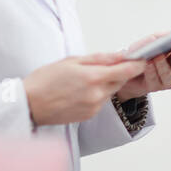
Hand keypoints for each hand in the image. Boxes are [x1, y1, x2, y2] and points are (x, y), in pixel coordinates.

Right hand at [23, 53, 147, 125]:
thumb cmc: (44, 80)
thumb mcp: (71, 61)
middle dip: (117, 72)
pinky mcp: (89, 116)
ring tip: (83, 80)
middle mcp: (97, 95)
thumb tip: (120, 55)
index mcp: (93, 78)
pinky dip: (96, 94)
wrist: (28, 105)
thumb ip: (99, 58)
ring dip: (105, 84)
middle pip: (120, 81)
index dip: (138, 64)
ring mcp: (94, 107)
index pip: (128, 70)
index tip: (141, 59)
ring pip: (110, 91)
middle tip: (102, 66)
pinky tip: (79, 91)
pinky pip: (101, 102)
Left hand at [114, 35, 170, 101]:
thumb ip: (162, 36)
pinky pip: (155, 79)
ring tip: (158, 55)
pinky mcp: (156, 86)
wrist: (129, 68)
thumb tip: (169, 34)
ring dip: (164, 63)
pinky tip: (147, 63)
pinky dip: (151, 70)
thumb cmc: (144, 51)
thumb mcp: (152, 39)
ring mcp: (169, 79)